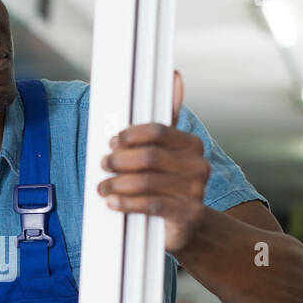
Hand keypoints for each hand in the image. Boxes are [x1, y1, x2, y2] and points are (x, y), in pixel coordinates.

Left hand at [97, 70, 209, 254]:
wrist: (186, 226)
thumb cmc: (170, 185)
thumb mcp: (168, 152)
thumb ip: (167, 119)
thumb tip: (174, 76)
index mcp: (192, 145)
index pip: (157, 131)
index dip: (130, 135)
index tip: (113, 142)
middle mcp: (199, 165)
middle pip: (149, 156)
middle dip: (120, 160)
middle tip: (104, 164)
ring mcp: (196, 191)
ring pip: (146, 181)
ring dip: (117, 184)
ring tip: (103, 187)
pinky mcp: (187, 214)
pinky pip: (150, 205)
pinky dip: (126, 203)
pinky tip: (113, 203)